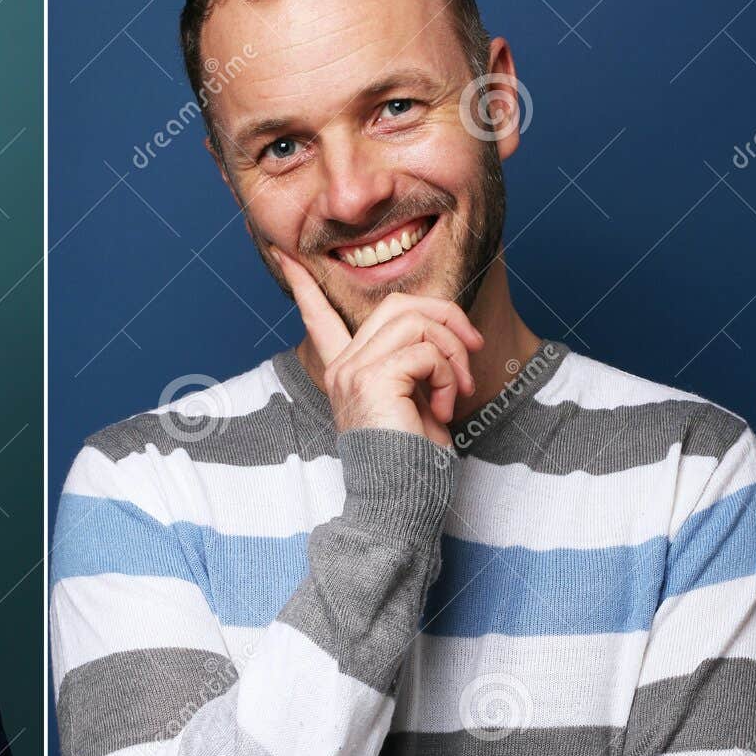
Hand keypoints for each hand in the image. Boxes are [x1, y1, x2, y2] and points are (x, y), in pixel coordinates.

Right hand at [270, 245, 482, 447]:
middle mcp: (343, 368)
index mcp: (346, 372)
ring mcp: (353, 371)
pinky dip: (448, 375)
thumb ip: (415, 363)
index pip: (318, 319)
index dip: (303, 285)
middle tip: (471, 350)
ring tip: (456, 389)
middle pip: (399, 304)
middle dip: (446, 317)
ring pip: (417, 320)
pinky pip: (426, 351)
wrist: (401, 501)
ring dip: (453, 352)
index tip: (284, 254)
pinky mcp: (372, 379)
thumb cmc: (414, 462)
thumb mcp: (415, 401)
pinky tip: (443, 405)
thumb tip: (446, 334)